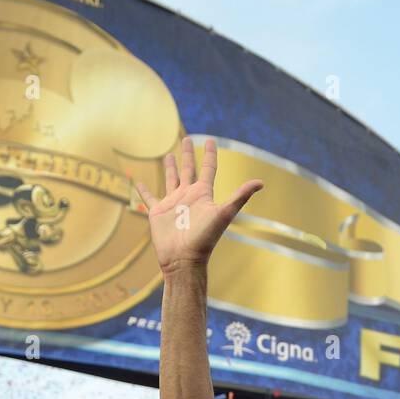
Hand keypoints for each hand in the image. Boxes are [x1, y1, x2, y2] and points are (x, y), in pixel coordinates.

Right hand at [135, 135, 262, 272]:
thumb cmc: (204, 238)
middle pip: (189, 170)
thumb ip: (240, 196)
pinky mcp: (158, 212)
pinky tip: (138, 183)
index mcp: (203, 194)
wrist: (184, 259)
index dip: (210, 154)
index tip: (211, 140)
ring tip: (169, 155)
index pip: (208, 168)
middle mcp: (189, 196)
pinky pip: (149, 198)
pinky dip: (143, 191)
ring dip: (170, 167)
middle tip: (187, 138)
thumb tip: (261, 183)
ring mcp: (173, 203)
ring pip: (171, 179)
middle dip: (189, 155)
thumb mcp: (224, 214)